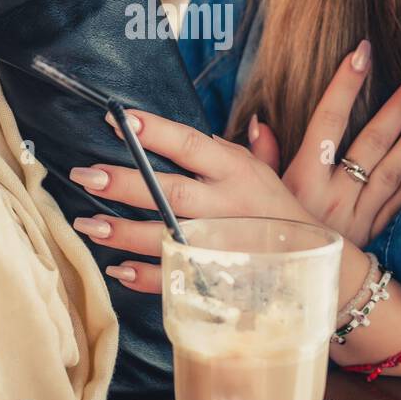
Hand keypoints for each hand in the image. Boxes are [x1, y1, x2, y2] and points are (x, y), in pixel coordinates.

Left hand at [70, 109, 316, 293]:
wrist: (314, 267)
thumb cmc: (279, 213)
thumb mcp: (266, 172)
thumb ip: (243, 146)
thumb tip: (224, 122)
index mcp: (237, 172)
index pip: (190, 145)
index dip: (154, 132)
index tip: (121, 120)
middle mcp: (227, 207)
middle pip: (169, 192)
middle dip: (124, 183)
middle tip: (86, 174)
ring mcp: (220, 246)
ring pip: (164, 236)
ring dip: (122, 232)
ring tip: (86, 223)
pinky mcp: (216, 279)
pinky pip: (175, 277)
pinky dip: (145, 275)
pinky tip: (117, 268)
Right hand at [248, 40, 400, 247]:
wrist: (299, 289)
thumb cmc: (273, 236)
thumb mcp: (260, 197)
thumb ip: (262, 159)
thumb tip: (261, 121)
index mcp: (303, 181)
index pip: (327, 123)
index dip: (344, 86)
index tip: (361, 54)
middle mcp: (335, 196)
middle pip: (371, 143)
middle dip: (397, 108)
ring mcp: (359, 216)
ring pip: (393, 171)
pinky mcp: (374, 232)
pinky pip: (400, 201)